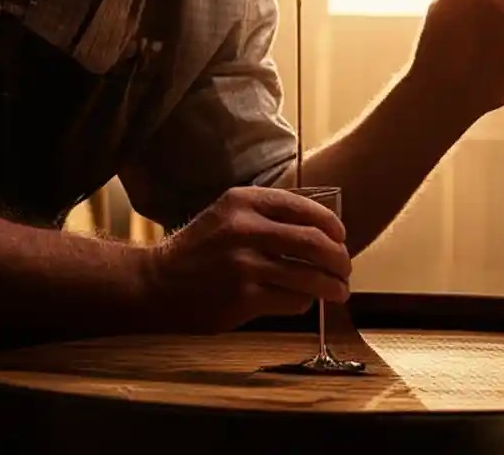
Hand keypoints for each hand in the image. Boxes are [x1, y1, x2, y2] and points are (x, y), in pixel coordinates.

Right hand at [138, 187, 350, 332]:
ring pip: (309, 276)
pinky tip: (304, 302)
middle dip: (340, 258)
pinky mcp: (244, 298)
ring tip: (340, 291)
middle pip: (314, 242)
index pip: (304, 208)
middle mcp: (245, 229)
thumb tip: (321, 229)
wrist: (156, 285)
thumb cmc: (199, 250)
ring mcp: (244, 265)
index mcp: (243, 201)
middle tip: (346, 268)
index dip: (332, 224)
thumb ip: (267, 215)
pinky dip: (305, 302)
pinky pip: (293, 300)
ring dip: (332, 285)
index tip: (341, 237)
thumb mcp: (227, 215)